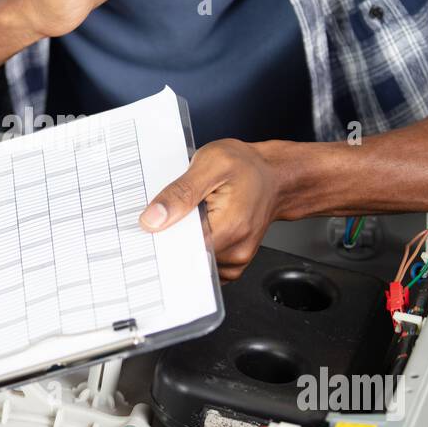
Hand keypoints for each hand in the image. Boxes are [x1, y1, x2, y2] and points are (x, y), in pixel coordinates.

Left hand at [138, 139, 282, 281]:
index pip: (182, 251)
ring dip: (186, 240)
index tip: (153, 227)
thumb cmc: (248, 166)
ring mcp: (237, 258)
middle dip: (174, 237)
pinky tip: (203, 224)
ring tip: (197, 213)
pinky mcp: (234, 260)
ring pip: (194, 260)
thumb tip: (152, 219)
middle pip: (187, 257)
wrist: (275, 175)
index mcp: (230, 227)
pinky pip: (205, 262)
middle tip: (179, 210)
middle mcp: (237, 249)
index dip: (162, 239)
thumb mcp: (210, 164)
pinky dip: (197, 245)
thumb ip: (180, 193)